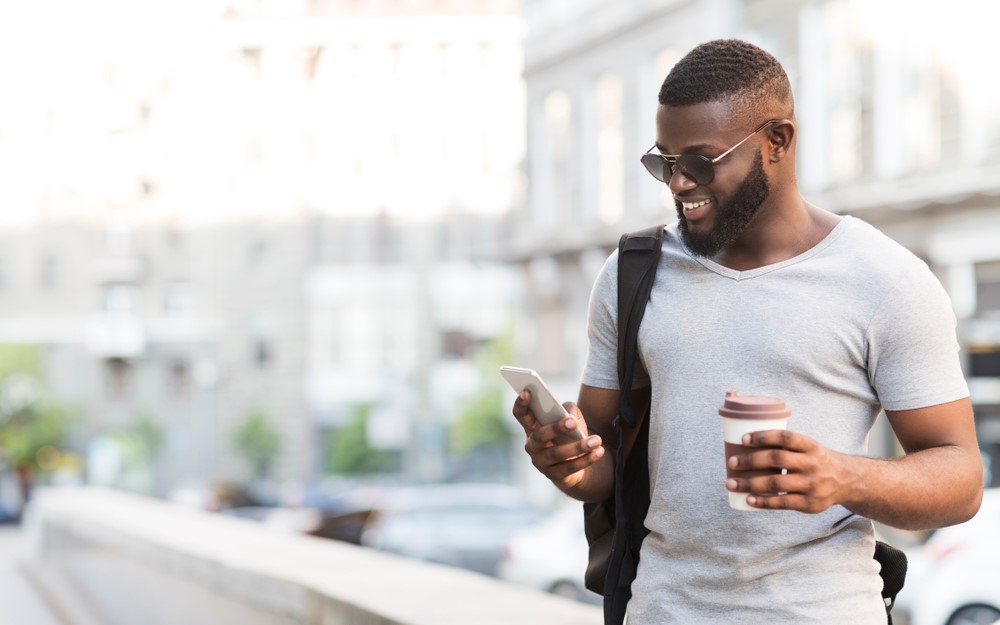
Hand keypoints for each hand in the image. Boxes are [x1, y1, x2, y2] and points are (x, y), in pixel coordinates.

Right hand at [512, 390, 604, 489]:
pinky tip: (598, 452)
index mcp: (532, 427)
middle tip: (573, 422)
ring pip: (557, 454)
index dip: (521, 403)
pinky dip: (586, 460)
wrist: (575, 463)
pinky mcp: (554, 476)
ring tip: (596, 440)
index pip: (521, 414)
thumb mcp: (571, 418)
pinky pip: (569, 468)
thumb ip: (569, 410)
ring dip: (578, 447)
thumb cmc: (570, 434)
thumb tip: (569, 414)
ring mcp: (541, 462)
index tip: (527, 391)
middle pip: (540, 435)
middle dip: (556, 428)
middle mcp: (532, 445)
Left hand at [724, 429, 854, 512]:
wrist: (846, 481)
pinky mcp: (809, 504)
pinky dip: (763, 502)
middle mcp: (812, 464)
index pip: (784, 437)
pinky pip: (782, 503)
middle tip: (731, 462)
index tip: (743, 439)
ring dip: (749, 484)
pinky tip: (749, 499)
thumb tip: (744, 443)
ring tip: (731, 483)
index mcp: (810, 445)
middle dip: (750, 461)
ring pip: (775, 483)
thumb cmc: (814, 460)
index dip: (763, 436)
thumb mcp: (808, 447)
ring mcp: (811, 485)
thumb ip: (784, 445)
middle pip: (777, 459)